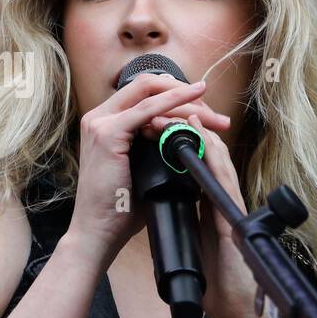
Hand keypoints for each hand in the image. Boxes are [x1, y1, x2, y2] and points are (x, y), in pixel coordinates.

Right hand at [69, 74, 214, 267]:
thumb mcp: (144, 169)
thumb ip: (158, 148)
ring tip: (216, 118)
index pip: (145, 93)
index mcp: (106, 122)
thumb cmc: (123, 207)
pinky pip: (147, 109)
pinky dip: (173, 102)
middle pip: (149, 86)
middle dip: (187, 95)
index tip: (207, 115)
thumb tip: (190, 140)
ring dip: (188, 101)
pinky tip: (195, 102)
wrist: (99, 231)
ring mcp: (101, 122)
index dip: (178, 96)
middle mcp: (100, 116)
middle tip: (217, 117)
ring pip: (151, 92)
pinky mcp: (107, 133)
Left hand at [144, 99, 256, 317]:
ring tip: (180, 110)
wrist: (236, 308)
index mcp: (212, 203)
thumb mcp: (193, 242)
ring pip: (218, 155)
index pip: (196, 161)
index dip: (179, 137)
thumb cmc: (218, 281)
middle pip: (208, 150)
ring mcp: (231, 203)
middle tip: (167, 108)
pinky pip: (223, 176)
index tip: (157, 123)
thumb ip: (185, 222)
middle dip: (187, 126)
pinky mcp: (234, 214)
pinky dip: (211, 153)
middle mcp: (224, 197)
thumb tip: (163, 211)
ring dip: (198, 131)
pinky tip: (200, 136)